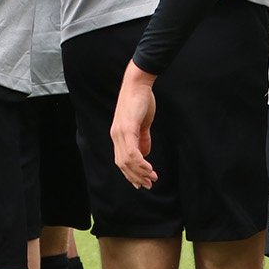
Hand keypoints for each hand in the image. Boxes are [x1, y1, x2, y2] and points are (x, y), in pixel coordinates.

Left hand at [110, 62, 158, 189]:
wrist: (138, 83)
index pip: (121, 161)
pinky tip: (148, 168)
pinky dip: (140, 162)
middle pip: (123, 164)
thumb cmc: (141, 101)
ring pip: (127, 160)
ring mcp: (120, 132)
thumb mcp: (142, 123)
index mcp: (118, 135)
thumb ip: (142, 138)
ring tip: (152, 177)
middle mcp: (116, 135)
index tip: (142, 183)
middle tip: (149, 184)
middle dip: (136, 177)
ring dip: (140, 172)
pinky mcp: (127, 128)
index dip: (131, 174)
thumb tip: (144, 153)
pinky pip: (131, 151)